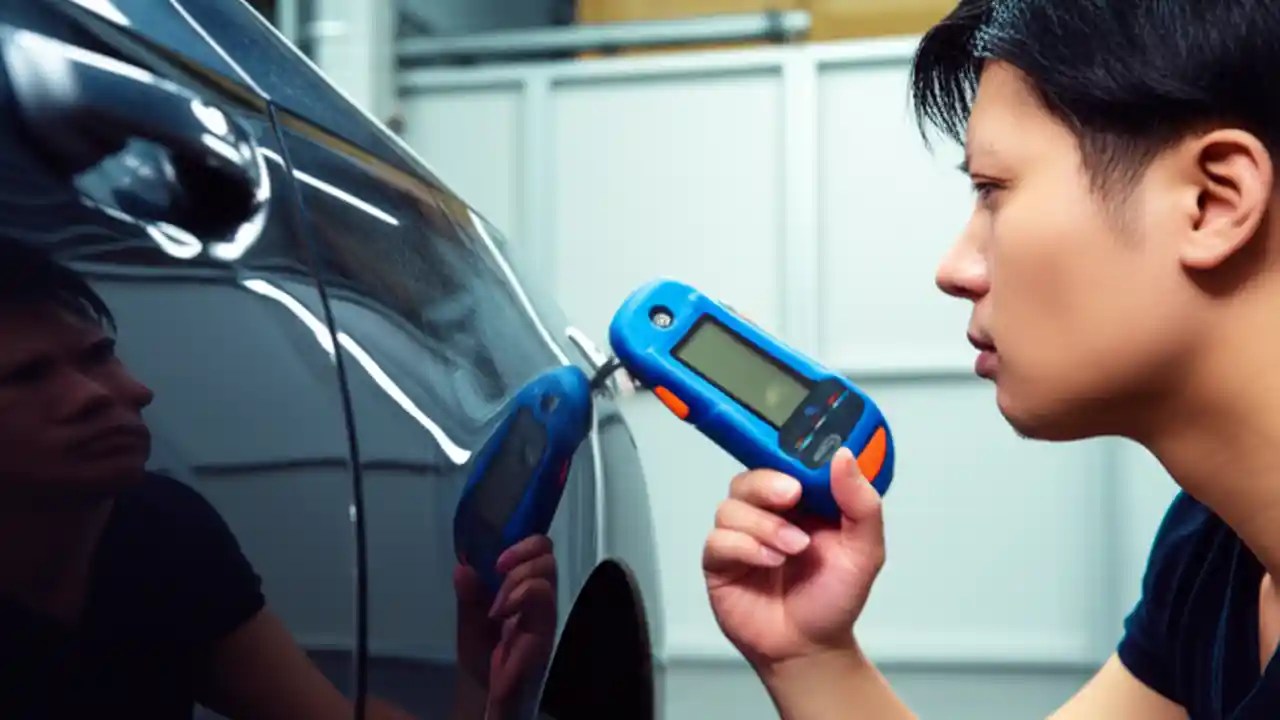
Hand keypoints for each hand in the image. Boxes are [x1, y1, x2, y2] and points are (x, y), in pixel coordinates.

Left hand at [453, 535, 557, 715]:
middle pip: (546, 555)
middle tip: (498, 572)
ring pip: (546, 574)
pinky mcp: (543, 633)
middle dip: (521, 556)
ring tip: (498, 603)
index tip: (497, 557)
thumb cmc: (481, 660)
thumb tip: (462, 565)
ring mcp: (543, 616)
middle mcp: (539, 599)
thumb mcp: (469, 622)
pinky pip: (542, 601)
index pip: (538, 551)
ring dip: (518, 579)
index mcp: (523, 590)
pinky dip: (521, 596)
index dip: (523, 543)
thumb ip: (468, 595)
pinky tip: (502, 613)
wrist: (484, 697)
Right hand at [702, 447, 885, 669]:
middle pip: (748, 478)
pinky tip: (770, 562)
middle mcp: (767, 514)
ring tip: (792, 549)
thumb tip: (844, 457)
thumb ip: (861, 503)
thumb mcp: (864, 550)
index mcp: (801, 502)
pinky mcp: (721, 561)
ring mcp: (741, 536)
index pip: (782, 463)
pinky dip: (745, 547)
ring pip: (731, 507)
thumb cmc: (834, 598)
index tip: (802, 469)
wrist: (811, 647)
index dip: (787, 458)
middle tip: (792, 498)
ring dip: (764, 526)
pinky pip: (718, 539)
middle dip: (769, 485)